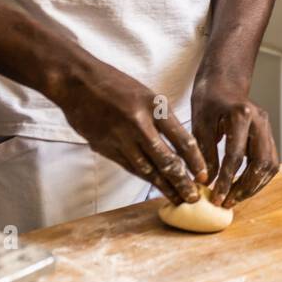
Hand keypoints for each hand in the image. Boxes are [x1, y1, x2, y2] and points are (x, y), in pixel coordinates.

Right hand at [55, 59, 206, 203]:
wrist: (77, 82)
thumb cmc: (115, 84)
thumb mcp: (146, 94)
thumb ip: (161, 118)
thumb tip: (178, 144)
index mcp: (154, 106)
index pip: (182, 139)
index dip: (195, 161)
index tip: (204, 176)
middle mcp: (139, 124)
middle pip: (166, 160)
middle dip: (182, 182)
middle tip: (193, 198)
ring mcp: (120, 138)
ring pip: (147, 169)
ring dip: (163, 186)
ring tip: (177, 199)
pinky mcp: (104, 147)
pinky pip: (129, 166)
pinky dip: (144, 177)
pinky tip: (154, 186)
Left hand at [191, 55, 279, 208]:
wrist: (223, 81)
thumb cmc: (208, 99)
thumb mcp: (200, 124)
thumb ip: (205, 153)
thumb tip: (207, 182)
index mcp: (242, 115)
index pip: (236, 156)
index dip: (226, 181)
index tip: (216, 198)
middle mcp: (261, 121)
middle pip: (261, 163)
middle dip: (245, 187)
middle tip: (228, 202)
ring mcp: (268, 127)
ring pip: (270, 164)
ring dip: (255, 185)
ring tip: (235, 198)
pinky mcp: (268, 134)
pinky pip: (269, 161)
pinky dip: (259, 177)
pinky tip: (243, 187)